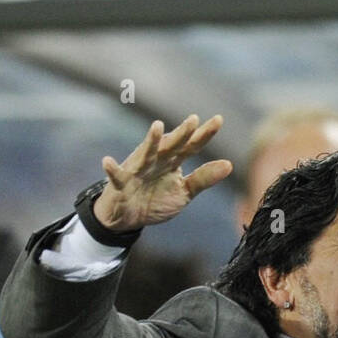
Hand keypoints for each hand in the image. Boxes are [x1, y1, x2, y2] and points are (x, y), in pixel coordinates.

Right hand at [92, 114, 231, 232]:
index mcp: (173, 161)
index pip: (191, 145)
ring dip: (151, 141)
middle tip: (194, 120)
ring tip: (157, 126)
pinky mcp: (121, 183)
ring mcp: (138, 170)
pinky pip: (116, 176)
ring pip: (145, 153)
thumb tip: (230, 164)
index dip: (204, 134)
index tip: (219, 120)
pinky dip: (112, 169)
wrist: (128, 217)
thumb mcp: (185, 192)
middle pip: (171, 145)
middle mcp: (156, 160)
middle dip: (182, 133)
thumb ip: (204, 178)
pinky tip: (107, 162)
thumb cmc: (156, 200)